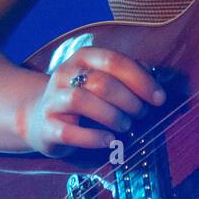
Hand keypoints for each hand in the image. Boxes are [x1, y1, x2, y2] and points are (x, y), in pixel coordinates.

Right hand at [20, 47, 166, 157]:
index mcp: (83, 57)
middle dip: (128, 100)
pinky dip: (93, 138)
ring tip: (126, 126)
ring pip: (81, 100)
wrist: (40, 117)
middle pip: (101, 82)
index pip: (114, 61)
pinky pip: (69, 132)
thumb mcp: (103, 78)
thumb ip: (128, 74)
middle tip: (141, 114)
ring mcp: (52, 99)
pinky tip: (109, 141)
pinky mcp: (46, 126)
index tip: (159, 98)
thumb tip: (157, 77)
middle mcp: (64, 73)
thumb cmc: (84, 97)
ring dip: (111, 115)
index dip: (141, 80)